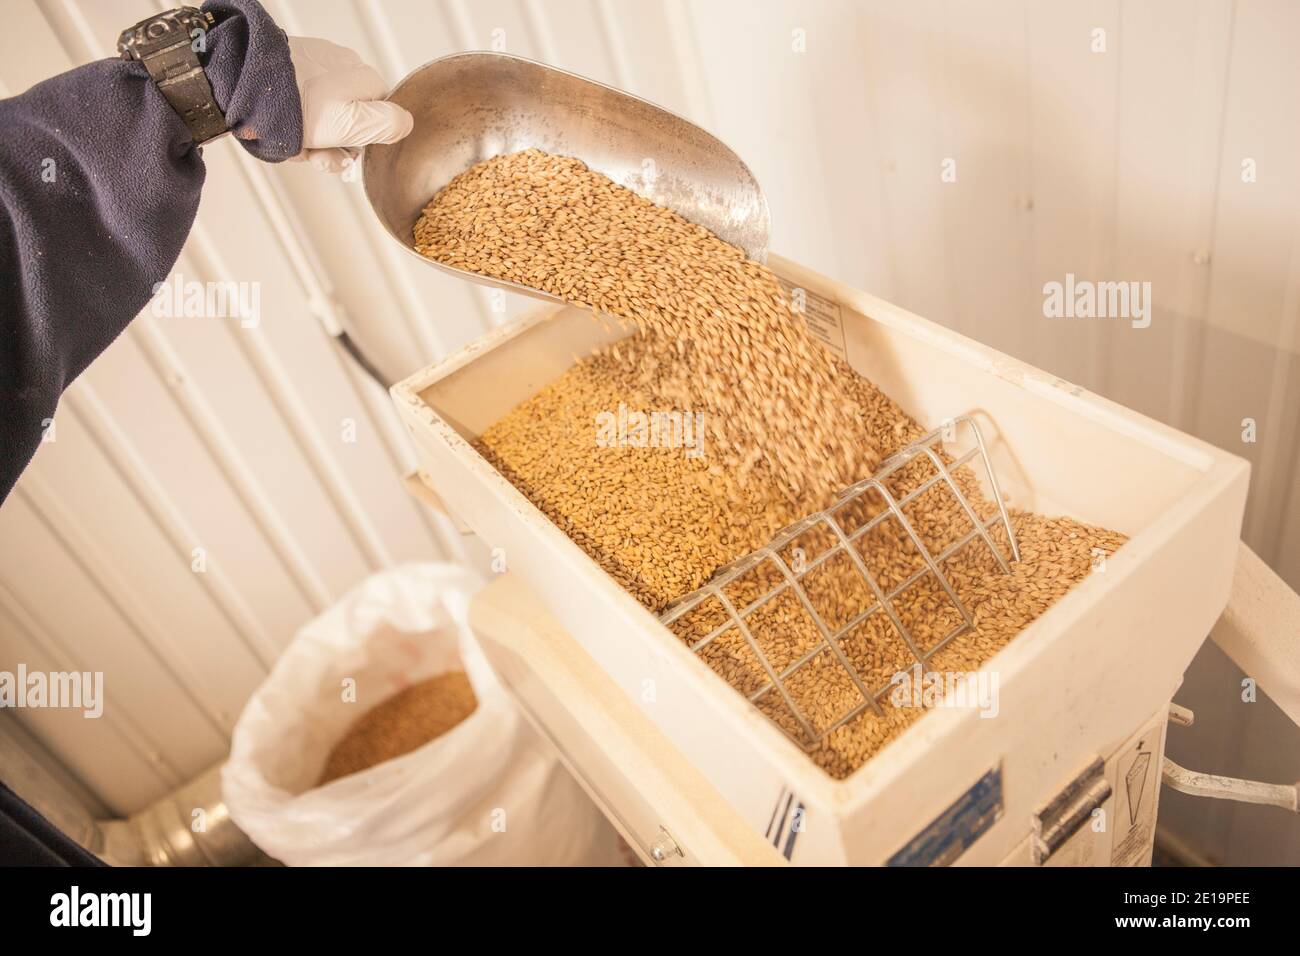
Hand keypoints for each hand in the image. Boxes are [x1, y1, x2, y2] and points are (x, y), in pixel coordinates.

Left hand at [287, 36, 412, 173]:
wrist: (246, 87)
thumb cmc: (300, 108)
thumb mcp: (355, 124)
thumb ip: (388, 125)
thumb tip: (408, 123)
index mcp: (368, 81)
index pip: (381, 122)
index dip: (363, 146)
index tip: (343, 155)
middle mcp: (348, 69)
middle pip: (352, 123)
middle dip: (335, 146)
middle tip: (315, 153)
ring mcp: (319, 67)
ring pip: (326, 118)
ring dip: (313, 141)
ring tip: (296, 144)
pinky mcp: (294, 69)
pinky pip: (304, 106)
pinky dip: (296, 124)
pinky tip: (285, 128)